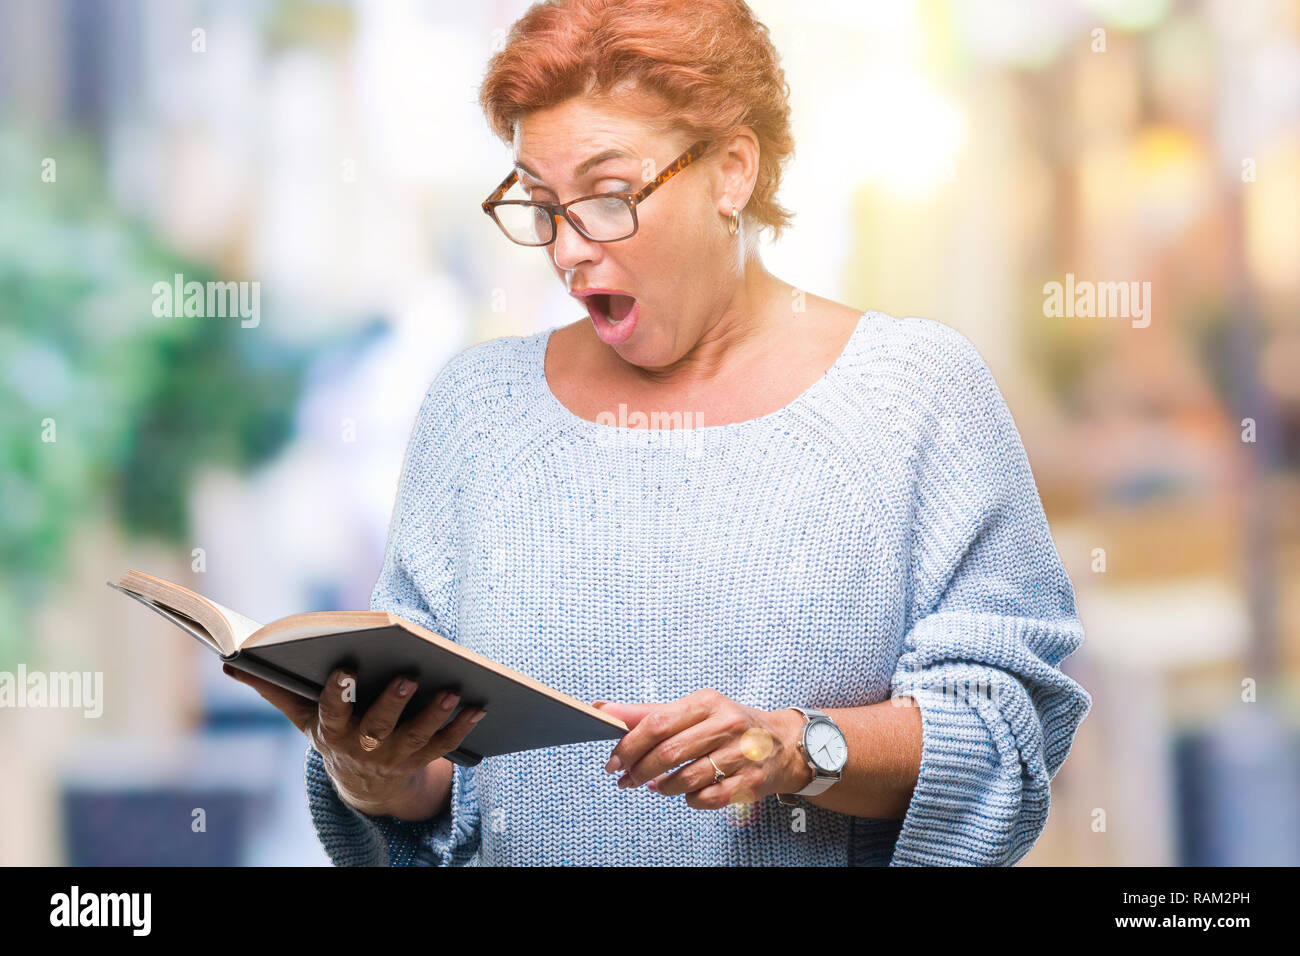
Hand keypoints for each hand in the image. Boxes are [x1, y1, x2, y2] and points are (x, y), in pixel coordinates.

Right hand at [222, 664, 485, 818]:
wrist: (363, 785)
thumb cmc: (332, 731)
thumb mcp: (302, 715)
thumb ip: (273, 688)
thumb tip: (228, 660)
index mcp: (331, 731)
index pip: (332, 712)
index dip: (338, 693)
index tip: (345, 668)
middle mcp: (362, 748)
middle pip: (378, 726)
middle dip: (393, 702)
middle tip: (409, 674)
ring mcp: (393, 758)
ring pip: (416, 738)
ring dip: (435, 714)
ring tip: (454, 688)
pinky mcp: (421, 762)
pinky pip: (444, 746)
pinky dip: (461, 727)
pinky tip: (479, 705)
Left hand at [594, 690, 813, 808]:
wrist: (782, 743)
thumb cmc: (728, 725)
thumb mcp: (692, 710)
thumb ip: (648, 713)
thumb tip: (602, 710)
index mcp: (707, 702)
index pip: (657, 723)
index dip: (629, 744)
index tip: (614, 760)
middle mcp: (726, 725)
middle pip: (669, 753)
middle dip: (640, 770)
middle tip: (627, 779)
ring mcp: (741, 754)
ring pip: (686, 779)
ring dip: (663, 787)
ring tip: (657, 786)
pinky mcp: (751, 781)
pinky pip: (707, 798)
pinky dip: (689, 800)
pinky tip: (687, 793)